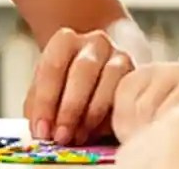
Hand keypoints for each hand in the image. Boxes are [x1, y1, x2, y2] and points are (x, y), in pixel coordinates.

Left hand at [24, 27, 134, 145]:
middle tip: (61, 137)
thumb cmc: (66, 88)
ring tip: (79, 137)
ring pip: (109, 79)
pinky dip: (110, 114)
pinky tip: (98, 131)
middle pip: (82, 70)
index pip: (52, 66)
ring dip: (92, 113)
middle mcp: (94, 42)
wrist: (99, 82)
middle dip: (70, 108)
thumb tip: (41, 131)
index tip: (41, 130)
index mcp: (65, 41)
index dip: (45, 101)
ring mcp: (119, 56)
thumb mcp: (47, 93)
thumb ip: (41, 108)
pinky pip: (125, 92)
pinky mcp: (137, 74)